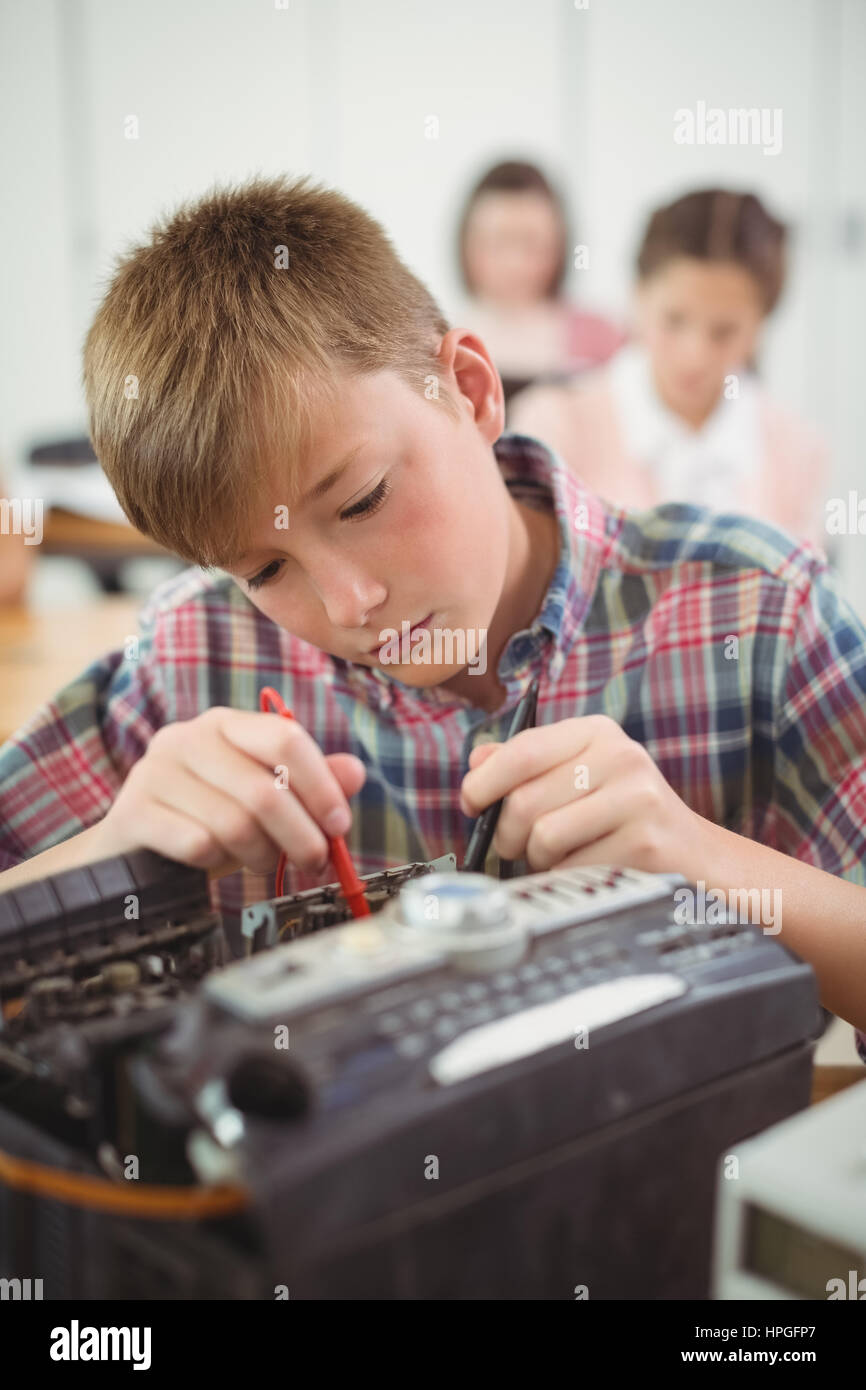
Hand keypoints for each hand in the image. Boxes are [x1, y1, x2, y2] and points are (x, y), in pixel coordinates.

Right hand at [92, 706, 365, 876]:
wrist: (133, 850)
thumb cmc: (207, 820)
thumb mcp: (263, 799)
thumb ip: (310, 783)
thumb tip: (355, 772)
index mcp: (226, 725)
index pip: (285, 737)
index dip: (321, 785)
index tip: (339, 825)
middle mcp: (187, 737)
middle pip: (264, 789)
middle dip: (301, 836)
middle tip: (314, 862)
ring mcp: (155, 771)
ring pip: (234, 822)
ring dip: (261, 855)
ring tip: (264, 864)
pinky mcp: (133, 811)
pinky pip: (196, 844)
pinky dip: (217, 862)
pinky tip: (214, 861)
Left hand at [459, 715, 702, 874]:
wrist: (695, 854)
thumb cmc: (625, 815)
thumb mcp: (579, 775)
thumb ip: (526, 764)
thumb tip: (476, 759)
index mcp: (596, 732)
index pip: (521, 751)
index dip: (483, 782)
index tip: (471, 803)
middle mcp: (620, 756)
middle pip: (524, 801)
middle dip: (508, 834)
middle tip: (517, 846)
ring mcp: (637, 798)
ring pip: (544, 837)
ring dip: (539, 859)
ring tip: (560, 855)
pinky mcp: (645, 843)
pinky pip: (572, 868)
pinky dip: (568, 878)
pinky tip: (589, 868)